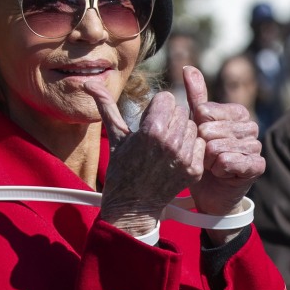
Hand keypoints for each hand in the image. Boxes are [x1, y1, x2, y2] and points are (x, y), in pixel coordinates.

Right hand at [85, 81, 204, 236]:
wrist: (132, 206)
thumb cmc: (121, 169)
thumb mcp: (116, 136)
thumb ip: (106, 105)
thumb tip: (89, 83)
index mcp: (151, 130)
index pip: (167, 98)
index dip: (157, 108)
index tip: (149, 122)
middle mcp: (170, 142)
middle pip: (181, 110)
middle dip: (170, 119)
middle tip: (157, 136)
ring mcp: (184, 157)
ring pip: (192, 126)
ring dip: (182, 133)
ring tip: (166, 147)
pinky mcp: (194, 170)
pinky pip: (200, 144)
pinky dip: (191, 148)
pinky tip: (176, 157)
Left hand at [183, 66, 263, 242]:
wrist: (209, 191)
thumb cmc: (202, 155)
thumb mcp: (195, 124)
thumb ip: (196, 97)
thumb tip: (188, 67)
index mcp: (237, 112)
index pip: (206, 111)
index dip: (196, 128)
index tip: (199, 139)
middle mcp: (250, 126)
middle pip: (212, 129)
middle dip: (201, 146)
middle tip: (204, 156)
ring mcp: (256, 146)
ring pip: (220, 147)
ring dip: (209, 159)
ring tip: (212, 165)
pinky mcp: (258, 166)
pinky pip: (232, 161)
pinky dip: (220, 169)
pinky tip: (221, 173)